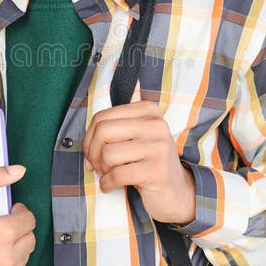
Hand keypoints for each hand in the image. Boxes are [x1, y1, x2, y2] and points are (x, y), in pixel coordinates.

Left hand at [83, 101, 195, 224]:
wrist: (176, 192)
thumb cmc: (150, 162)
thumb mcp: (139, 134)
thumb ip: (124, 114)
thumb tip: (122, 74)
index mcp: (148, 110)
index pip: (101, 117)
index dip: (89, 138)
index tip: (92, 153)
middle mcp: (156, 125)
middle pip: (102, 132)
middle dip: (92, 153)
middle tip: (97, 166)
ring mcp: (158, 147)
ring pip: (108, 154)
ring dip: (102, 170)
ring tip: (108, 175)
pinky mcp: (156, 170)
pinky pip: (117, 174)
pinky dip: (107, 183)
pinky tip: (111, 186)